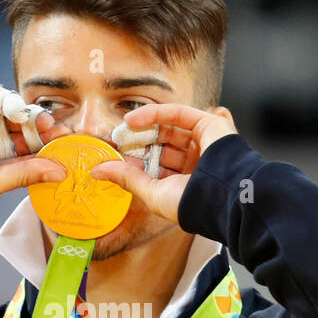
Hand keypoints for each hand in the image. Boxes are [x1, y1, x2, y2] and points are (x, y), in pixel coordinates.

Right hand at [0, 88, 67, 209]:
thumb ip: (26, 173)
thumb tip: (59, 172)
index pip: (24, 157)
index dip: (44, 152)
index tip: (65, 148)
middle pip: (19, 135)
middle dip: (39, 132)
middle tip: (58, 129)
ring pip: (7, 116)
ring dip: (26, 116)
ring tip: (42, 119)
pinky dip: (6, 99)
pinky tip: (20, 106)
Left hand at [89, 104, 237, 222]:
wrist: (221, 196)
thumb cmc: (190, 204)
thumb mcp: (151, 193)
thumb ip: (126, 178)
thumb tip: (97, 172)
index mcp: (185, 183)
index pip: (156, 168)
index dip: (135, 163)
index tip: (114, 160)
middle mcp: (195, 164)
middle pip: (161, 147)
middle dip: (138, 144)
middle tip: (118, 142)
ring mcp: (202, 144)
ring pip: (168, 129)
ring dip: (144, 129)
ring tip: (123, 131)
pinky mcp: (208, 125)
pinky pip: (178, 113)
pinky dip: (154, 114)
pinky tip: (133, 120)